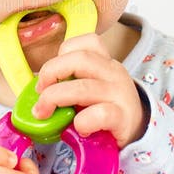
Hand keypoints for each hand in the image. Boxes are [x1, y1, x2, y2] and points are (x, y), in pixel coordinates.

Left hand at [33, 33, 148, 148]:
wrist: (137, 131)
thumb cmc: (105, 108)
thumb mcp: (90, 88)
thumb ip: (69, 83)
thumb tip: (36, 91)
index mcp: (105, 62)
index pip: (87, 41)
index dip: (62, 53)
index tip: (49, 75)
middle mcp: (114, 73)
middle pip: (80, 59)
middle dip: (51, 73)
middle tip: (40, 92)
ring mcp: (119, 94)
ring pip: (83, 87)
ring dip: (55, 99)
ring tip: (44, 113)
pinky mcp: (122, 118)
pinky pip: (99, 114)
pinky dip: (82, 121)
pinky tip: (79, 128)